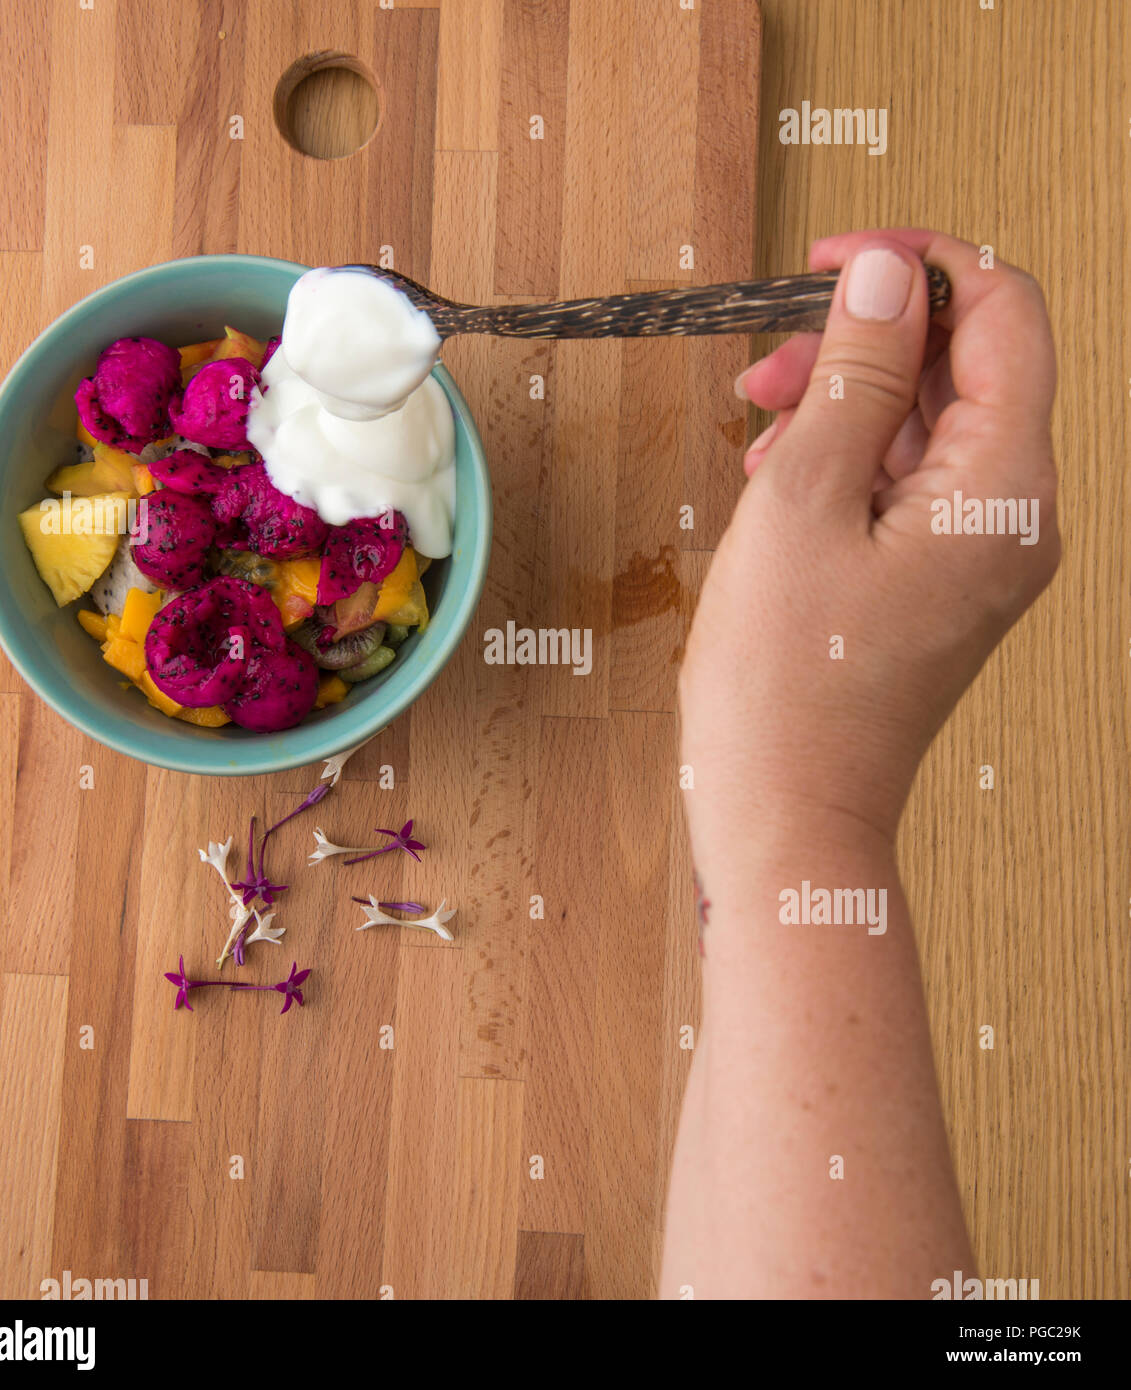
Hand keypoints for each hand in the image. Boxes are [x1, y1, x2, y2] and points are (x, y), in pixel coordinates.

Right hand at [680, 230, 1058, 851]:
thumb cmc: (785, 683)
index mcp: (1004, 487)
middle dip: (864, 345)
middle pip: (963, 369)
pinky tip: (780, 481)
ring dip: (845, 405)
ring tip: (759, 432)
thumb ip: (856, 375)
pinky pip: (910, 486)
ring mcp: (984, 554)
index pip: (1003, 315)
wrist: (786, 811)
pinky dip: (848, 463)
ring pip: (928, 426)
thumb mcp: (801, 500)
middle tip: (770, 368)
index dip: (921, 266)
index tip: (835, 261)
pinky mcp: (944, 582)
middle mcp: (1017, 517)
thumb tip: (888, 276)